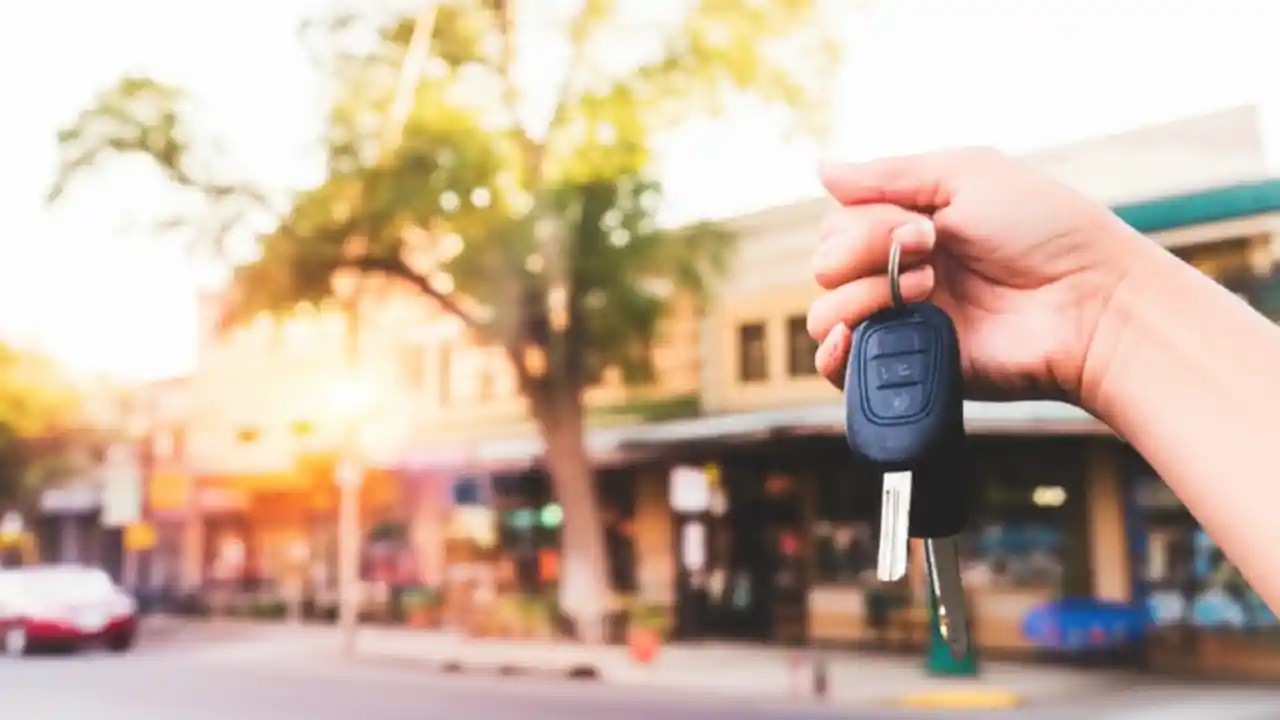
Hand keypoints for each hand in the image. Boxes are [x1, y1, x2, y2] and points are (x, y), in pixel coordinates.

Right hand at [807, 147, 1150, 408]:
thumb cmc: (1044, 229)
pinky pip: (841, 371)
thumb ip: (889, 174)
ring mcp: (902, 323)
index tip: (923, 225)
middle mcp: (897, 273)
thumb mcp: (967, 174)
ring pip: (824, 314)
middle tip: (931, 253)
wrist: (1090, 301)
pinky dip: (833, 354)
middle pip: (825, 265)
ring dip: (864, 296)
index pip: (838, 224)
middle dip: (865, 252)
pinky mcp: (911, 367)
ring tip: (929, 291)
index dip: (865, 223)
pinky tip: (854, 338)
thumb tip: (820, 169)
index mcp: (907, 226)